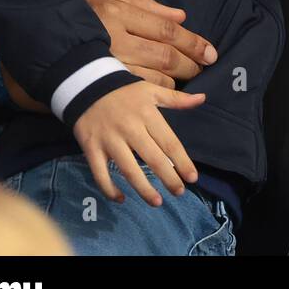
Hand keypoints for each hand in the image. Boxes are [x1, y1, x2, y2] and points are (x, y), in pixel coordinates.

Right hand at [72, 82, 204, 204]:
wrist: (85, 86)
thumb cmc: (124, 91)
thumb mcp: (151, 90)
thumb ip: (177, 99)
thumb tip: (202, 98)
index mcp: (148, 116)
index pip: (170, 143)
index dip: (182, 162)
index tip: (193, 178)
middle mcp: (130, 130)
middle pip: (153, 159)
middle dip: (168, 179)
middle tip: (180, 193)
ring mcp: (110, 140)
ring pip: (128, 170)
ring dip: (143, 189)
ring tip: (157, 202)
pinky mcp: (91, 148)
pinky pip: (100, 173)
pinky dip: (109, 188)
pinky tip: (121, 199)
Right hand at [82, 0, 215, 88]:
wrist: (33, 33)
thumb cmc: (74, 10)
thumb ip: (144, 3)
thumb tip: (180, 16)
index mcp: (116, 14)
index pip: (167, 31)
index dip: (193, 43)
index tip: (211, 53)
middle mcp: (113, 41)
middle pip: (164, 56)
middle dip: (190, 63)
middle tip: (204, 66)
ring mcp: (105, 65)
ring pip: (153, 78)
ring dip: (177, 81)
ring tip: (190, 77)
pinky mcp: (98, 84)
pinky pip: (136, 92)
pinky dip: (157, 95)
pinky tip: (168, 92)